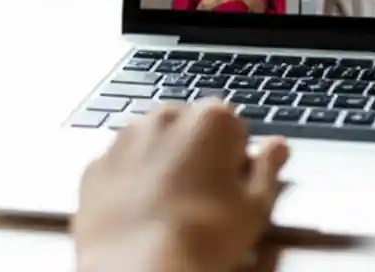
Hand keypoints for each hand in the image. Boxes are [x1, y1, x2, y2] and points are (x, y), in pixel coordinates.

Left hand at [74, 101, 289, 271]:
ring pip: (153, 144)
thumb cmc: (203, 237)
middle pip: (191, 130)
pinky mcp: (95, 166)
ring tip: (172, 209)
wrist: (139, 267)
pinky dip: (131, 182)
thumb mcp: (256, 206)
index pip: (234, 127)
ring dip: (163, 164)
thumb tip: (278, 147)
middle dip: (199, 155)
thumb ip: (269, 168)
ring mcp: (125, 139)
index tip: (234, 186)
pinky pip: (121, 166)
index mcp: (212, 119)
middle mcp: (166, 118)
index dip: (237, 159)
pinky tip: (143, 213)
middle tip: (206, 199)